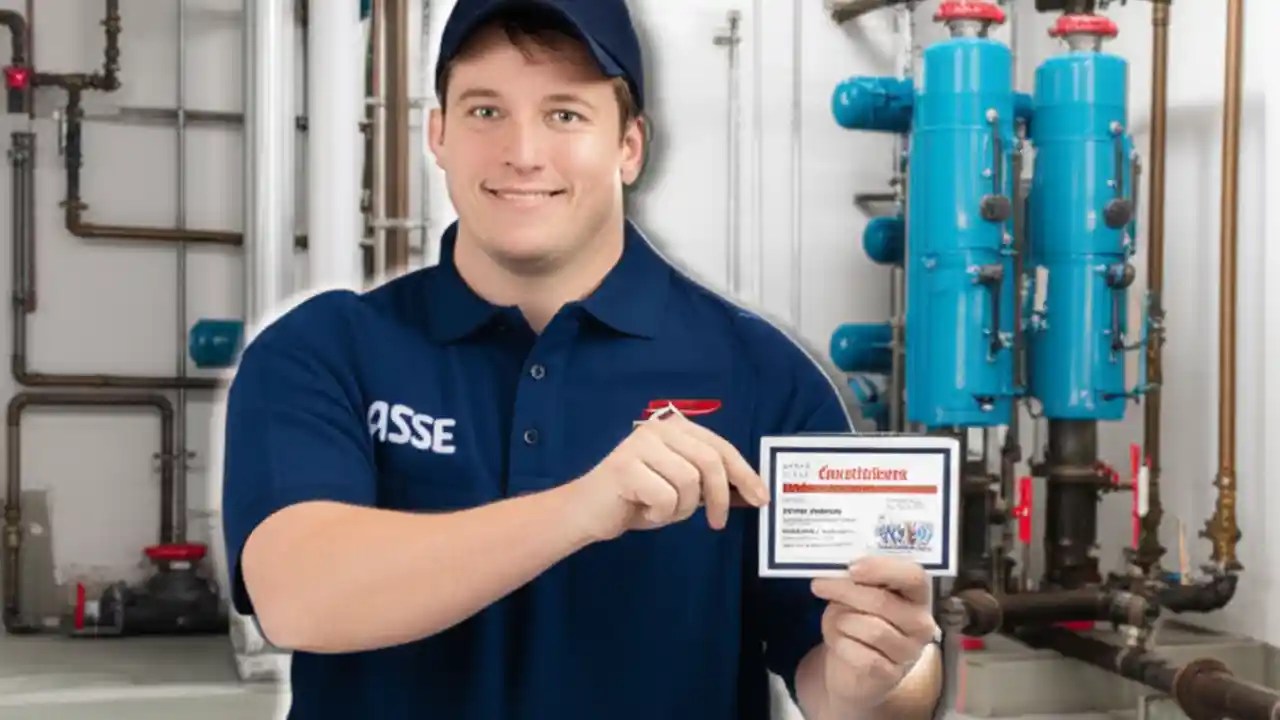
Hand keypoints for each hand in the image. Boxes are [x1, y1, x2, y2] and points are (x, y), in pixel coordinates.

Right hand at [568, 410, 768, 541]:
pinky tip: (644, 510)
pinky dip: (661, 514)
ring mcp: (640, 445)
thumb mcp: (681, 486)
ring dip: (682, 509)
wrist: (588, 511)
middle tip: (717, 522)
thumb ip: (708, 481)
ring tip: (663, 510)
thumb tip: (750, 490)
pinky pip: (665, 498)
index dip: (745, 474)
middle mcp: (659, 428)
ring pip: (689, 483)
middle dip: (720, 497)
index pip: (721, 447)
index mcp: (675, 427)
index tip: (761, 498)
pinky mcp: (625, 467)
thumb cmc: (637, 498)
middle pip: (711, 462)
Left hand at [810, 556, 938, 712]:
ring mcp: (908, 652)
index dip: (882, 569)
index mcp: (917, 595)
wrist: (852, 667)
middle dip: (845, 591)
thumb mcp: (857, 594)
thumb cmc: (857, 620)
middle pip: (883, 602)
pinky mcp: (890, 675)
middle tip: (818, 585)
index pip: (913, 576)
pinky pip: (860, 655)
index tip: (852, 568)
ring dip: (842, 621)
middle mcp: (920, 623)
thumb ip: (855, 581)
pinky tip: (838, 643)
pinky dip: (841, 645)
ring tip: (834, 622)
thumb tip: (835, 570)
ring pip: (870, 629)